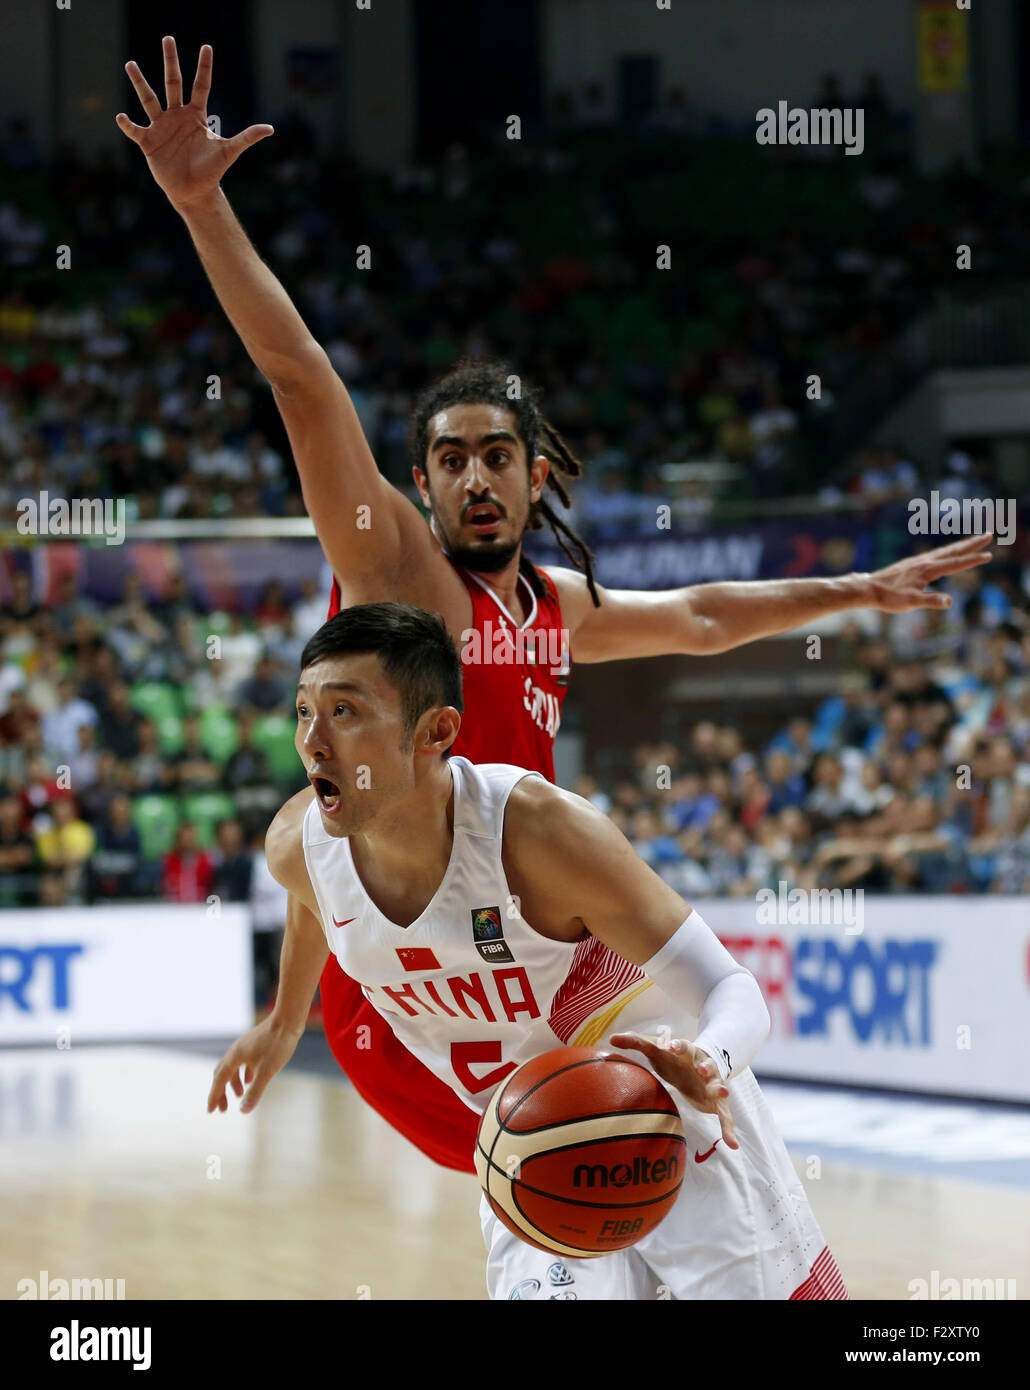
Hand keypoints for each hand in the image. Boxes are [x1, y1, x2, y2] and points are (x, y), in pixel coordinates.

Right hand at [116, 37, 272, 209]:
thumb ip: (247, 138)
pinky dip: (127, 124)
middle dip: (171, 61)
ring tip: (130, 64)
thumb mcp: (230, 151)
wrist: (194, 192)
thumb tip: (270, 129)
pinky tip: (121, 116)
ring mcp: (161, 127)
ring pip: (149, 99)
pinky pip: (135, 130)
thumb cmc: (211, 171)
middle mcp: (177, 116)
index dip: (204, 67)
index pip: (200, 86)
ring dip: (140, 82)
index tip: (207, 47)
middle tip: (168, 38)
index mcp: (196, 115)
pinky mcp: (149, 142)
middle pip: (172, 83)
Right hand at [207, 1015, 301, 1114]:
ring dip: (233, 1082)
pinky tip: (250, 1079)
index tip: (211, 1111)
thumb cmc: (278, 1044)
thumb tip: (243, 1111)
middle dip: (221, 1092)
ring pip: (233, 1067)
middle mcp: (236, 1050)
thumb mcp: (267, 1071)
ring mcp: (245, 1046)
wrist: (288, 1019)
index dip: (214, 1097)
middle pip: (222, 1074)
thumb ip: (255, 1091)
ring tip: (238, 1095)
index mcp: (234, 1057)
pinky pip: (243, 1061)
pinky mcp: (255, 1044)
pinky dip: (243, 1073)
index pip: (219, 1080)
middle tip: (222, 1109)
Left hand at [609, 1031, 737, 1149]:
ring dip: (720, 1089)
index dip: (678, 1046)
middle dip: (704, 1067)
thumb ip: (636, 1043)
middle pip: (706, 1064)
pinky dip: (728, 1129)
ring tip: (724, 1093)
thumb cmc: (672, 1058)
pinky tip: (732, 1145)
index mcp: (688, 1052)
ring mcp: (713, 1084)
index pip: (683, 1046)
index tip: (671, 1047)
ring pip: (718, 1086)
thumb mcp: (656, 1050)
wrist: (698, 1067)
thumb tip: (611, 1037)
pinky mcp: (717, 1102)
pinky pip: (725, 1116)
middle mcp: (704, 1066)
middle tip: (702, 1070)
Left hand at [863, 533, 992, 612]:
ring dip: (962, 545)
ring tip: (975, 539)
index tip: (989, 554)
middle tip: (989, 535)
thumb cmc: (889, 598)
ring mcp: (919, 561)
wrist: (869, 588)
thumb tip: (949, 602)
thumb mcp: (911, 603)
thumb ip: (931, 601)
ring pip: (945, 551)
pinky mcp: (913, 564)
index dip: (973, 560)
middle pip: (953, 551)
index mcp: (928, 570)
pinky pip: (936, 554)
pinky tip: (948, 553)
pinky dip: (948, 550)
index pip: (956, 563)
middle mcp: (925, 561)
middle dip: (972, 543)